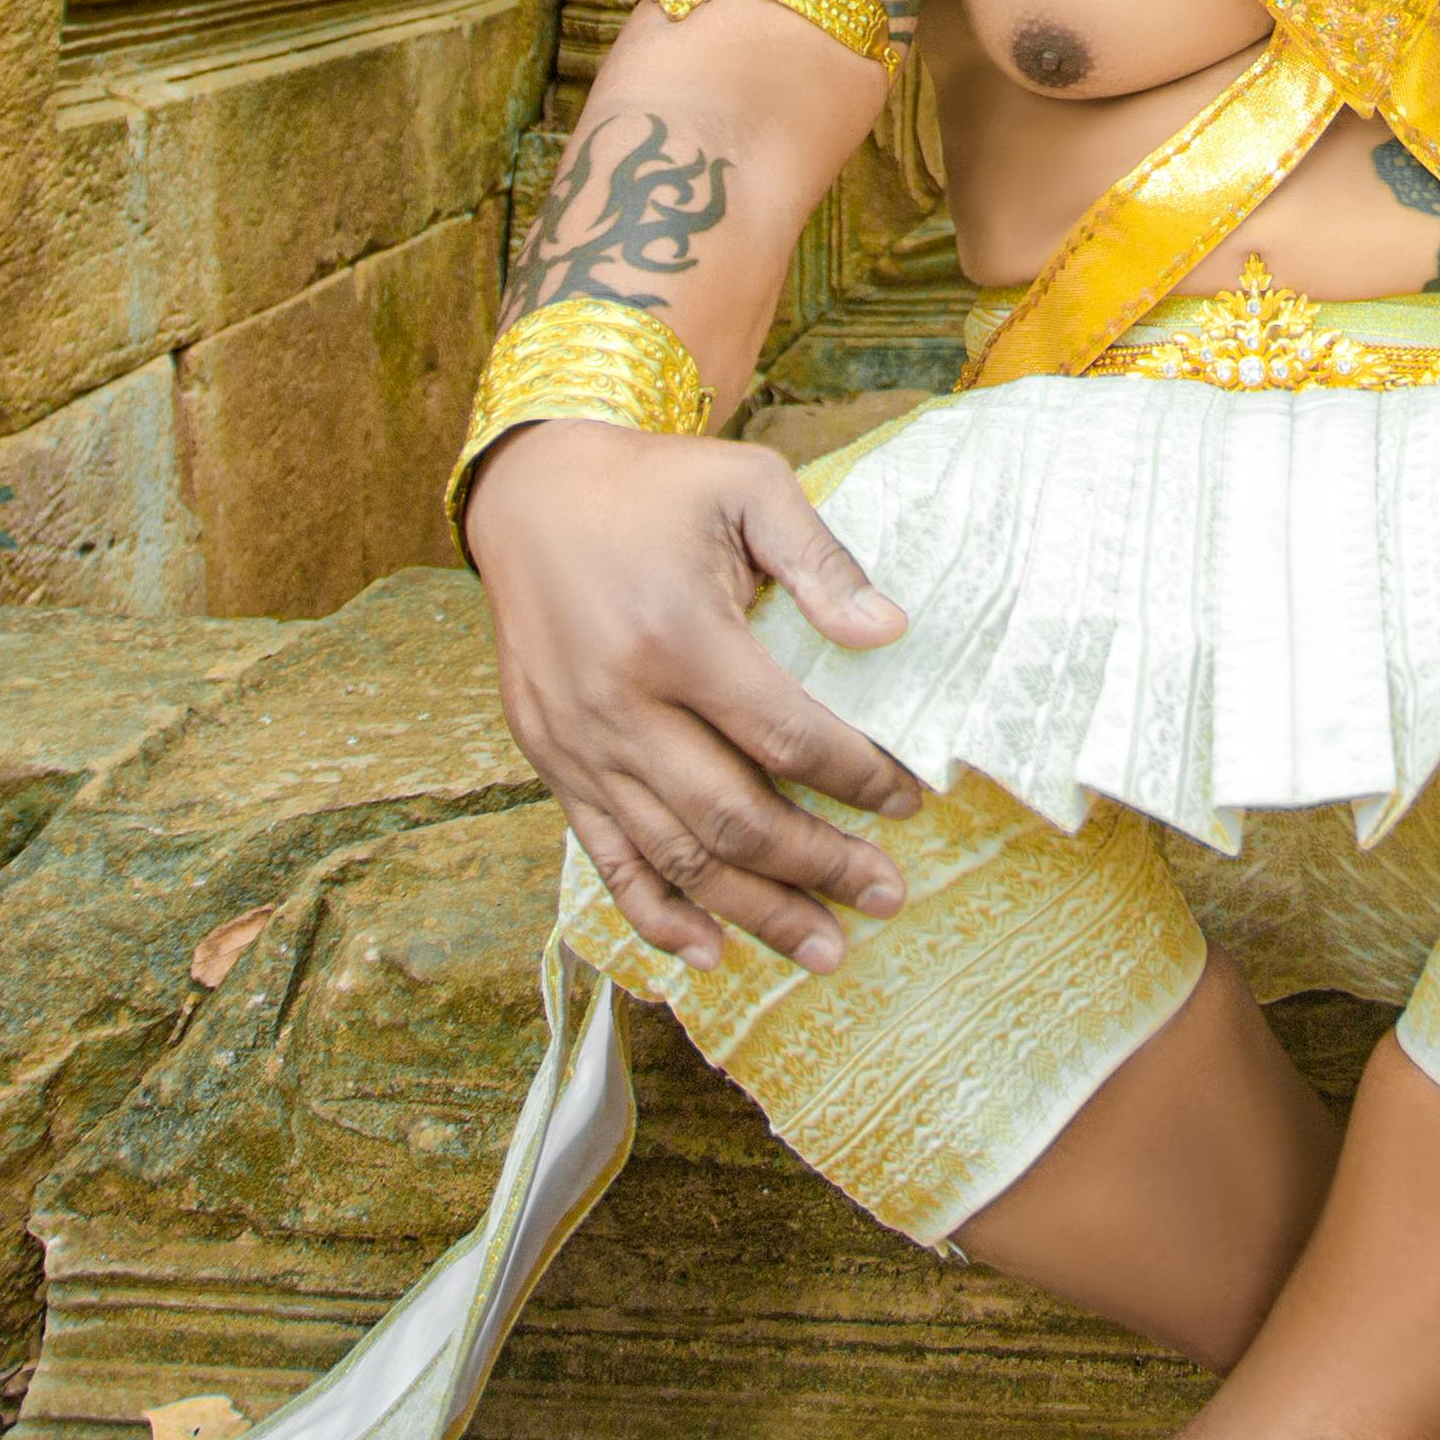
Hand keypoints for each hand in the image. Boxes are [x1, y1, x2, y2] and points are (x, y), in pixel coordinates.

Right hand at [464, 421, 930, 971]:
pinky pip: (605, 858)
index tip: (909, 800)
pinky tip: (709, 952)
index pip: (785, 737)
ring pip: (676, 857)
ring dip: (755, 911)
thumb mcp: (748, 487)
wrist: (530, 494)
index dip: (855, 777)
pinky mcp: (551, 761)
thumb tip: (890, 632)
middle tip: (887, 896)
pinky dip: (656, 914)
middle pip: (734, 818)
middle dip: (820, 866)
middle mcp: (621, 705)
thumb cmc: (654, 489)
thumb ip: (821, 559)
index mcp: (677, 636)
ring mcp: (579, 744)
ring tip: (826, 948)